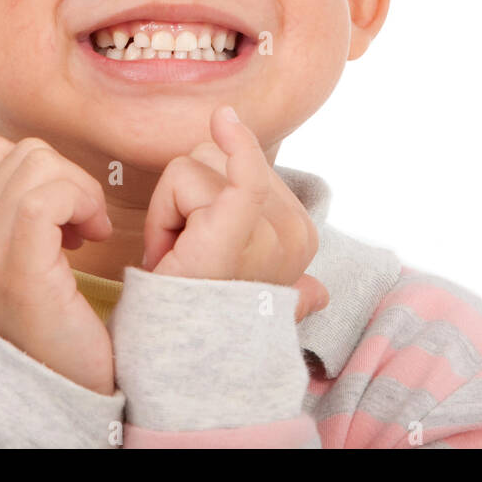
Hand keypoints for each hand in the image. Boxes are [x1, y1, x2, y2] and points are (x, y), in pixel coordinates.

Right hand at [0, 136, 116, 395]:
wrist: (56, 395)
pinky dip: (81, 202)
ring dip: (79, 191)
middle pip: (23, 153)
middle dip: (68, 177)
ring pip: (37, 165)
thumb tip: (46, 166)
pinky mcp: (17, 270)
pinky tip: (94, 237)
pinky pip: (45, 197)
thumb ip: (17, 214)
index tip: (66, 212)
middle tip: (85, 225)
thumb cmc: (53, 327)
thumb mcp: (19, 262)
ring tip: (89, 232)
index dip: (43, 169)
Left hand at [143, 105, 328, 321]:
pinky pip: (241, 171)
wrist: (180, 361)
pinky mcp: (244, 227)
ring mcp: (272, 229)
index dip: (196, 198)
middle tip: (182, 257)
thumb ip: (289, 291)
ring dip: (167, 209)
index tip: (195, 252)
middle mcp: (295, 230)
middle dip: (182, 200)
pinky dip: (233, 143)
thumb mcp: (248, 295)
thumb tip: (315, 294)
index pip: (238, 169)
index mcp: (299, 237)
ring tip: (176, 259)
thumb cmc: (202, 319)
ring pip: (195, 165)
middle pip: (216, 158)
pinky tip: (224, 120)